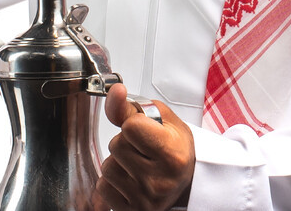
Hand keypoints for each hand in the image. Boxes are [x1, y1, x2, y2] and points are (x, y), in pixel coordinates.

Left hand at [93, 84, 194, 210]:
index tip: (148, 132)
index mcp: (173, 155)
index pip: (130, 126)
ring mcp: (145, 199)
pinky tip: (131, 181)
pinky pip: (103, 187)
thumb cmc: (176, 150)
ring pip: (107, 167)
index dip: (135, 124)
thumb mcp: (165, 122)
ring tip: (138, 166)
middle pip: (116, 146)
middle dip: (126, 144)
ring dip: (118, 163)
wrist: (187, 185)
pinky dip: (113, 182)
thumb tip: (115, 91)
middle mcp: (159, 181)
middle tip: (145, 151)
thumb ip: (134, 107)